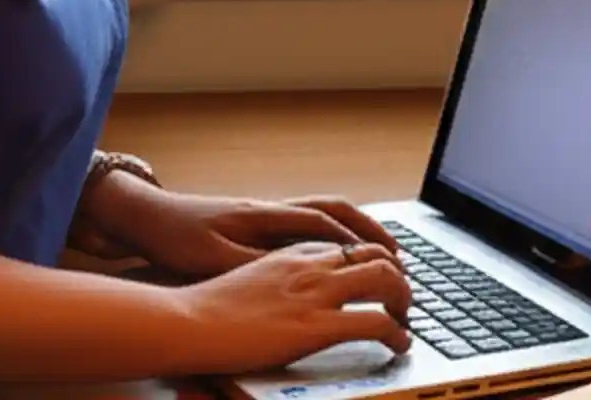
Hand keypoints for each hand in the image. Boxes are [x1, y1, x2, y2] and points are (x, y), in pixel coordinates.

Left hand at [79, 171, 397, 277]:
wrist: (143, 215)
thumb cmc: (175, 236)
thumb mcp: (213, 258)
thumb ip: (256, 266)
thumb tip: (297, 272)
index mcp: (265, 216)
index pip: (324, 222)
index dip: (358, 242)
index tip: (385, 261)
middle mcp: (272, 209)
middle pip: (334, 210)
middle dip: (370, 229)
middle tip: (398, 253)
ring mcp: (265, 214)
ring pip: (323, 214)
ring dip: (354, 229)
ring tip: (379, 250)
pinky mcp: (256, 223)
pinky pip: (307, 222)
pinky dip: (331, 234)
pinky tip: (336, 253)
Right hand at [177, 242, 411, 373]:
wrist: (184, 321)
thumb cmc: (204, 308)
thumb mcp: (247, 278)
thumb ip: (276, 280)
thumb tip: (288, 296)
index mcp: (293, 253)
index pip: (350, 245)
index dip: (375, 261)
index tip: (384, 278)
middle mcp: (311, 265)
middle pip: (376, 254)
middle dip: (398, 276)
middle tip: (402, 300)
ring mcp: (315, 292)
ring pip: (386, 279)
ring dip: (404, 301)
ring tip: (405, 321)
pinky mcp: (316, 325)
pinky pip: (375, 323)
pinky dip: (396, 333)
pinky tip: (399, 345)